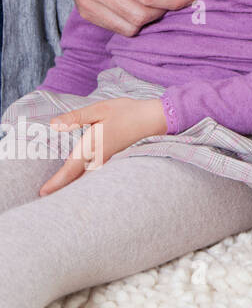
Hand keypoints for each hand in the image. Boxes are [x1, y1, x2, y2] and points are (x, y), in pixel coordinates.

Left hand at [41, 98, 166, 195]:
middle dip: (61, 188)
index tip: (43, 193)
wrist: (153, 118)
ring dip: (71, 184)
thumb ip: (76, 118)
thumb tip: (54, 124)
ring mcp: (106, 159)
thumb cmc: (127, 112)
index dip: (56, 183)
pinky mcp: (111, 157)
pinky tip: (78, 178)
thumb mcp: (100, 109)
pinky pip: (93, 172)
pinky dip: (82, 178)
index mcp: (92, 146)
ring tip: (58, 191)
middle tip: (45, 198)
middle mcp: (98, 157)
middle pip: (76, 178)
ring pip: (85, 177)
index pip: (70, 169)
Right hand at [59, 0, 193, 36]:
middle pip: (140, 15)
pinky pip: (116, 27)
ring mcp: (87, 2)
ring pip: (129, 27)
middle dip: (163, 10)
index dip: (173, 0)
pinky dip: (132, 21)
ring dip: (148, 18)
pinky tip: (137, 5)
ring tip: (154, 2)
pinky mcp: (84, 11)